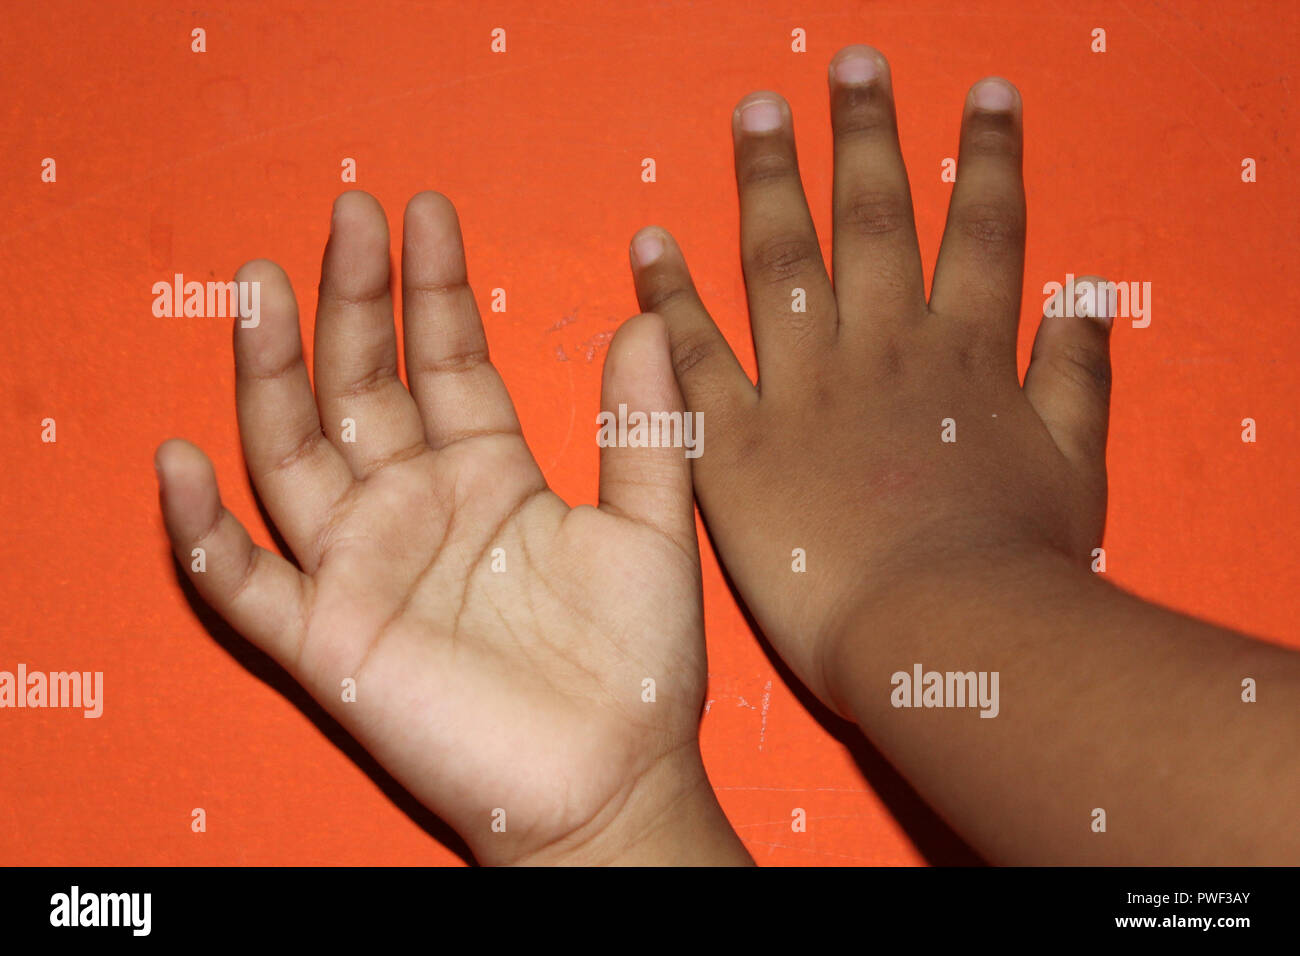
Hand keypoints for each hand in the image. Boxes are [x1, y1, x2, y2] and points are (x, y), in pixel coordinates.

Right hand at [157, 190, 748, 865]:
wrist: (614, 782)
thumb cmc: (636, 666)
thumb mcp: (650, 530)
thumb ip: (643, 430)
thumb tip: (644, 321)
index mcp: (488, 475)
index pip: (444, 360)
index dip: (430, 289)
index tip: (424, 212)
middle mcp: (414, 507)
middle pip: (359, 385)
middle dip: (349, 301)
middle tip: (347, 213)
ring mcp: (362, 567)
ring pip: (291, 452)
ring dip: (268, 373)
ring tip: (261, 286)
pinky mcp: (326, 641)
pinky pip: (244, 583)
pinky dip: (204, 531)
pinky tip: (181, 463)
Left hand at [625, 47, 1113, 711]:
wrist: (944, 636)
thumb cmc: (1015, 565)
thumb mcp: (1074, 465)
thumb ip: (1077, 374)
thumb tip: (1088, 291)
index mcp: (964, 358)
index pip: (985, 233)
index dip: (988, 159)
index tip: (985, 96)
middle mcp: (884, 352)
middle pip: (877, 220)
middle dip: (867, 136)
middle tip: (851, 66)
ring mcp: (805, 391)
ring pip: (784, 262)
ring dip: (769, 181)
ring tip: (757, 114)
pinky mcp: (736, 444)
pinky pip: (694, 356)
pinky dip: (669, 297)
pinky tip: (650, 244)